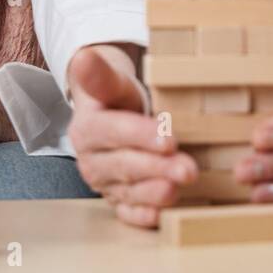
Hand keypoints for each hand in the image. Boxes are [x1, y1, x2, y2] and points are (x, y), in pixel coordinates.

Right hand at [67, 44, 197, 227]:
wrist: (114, 118)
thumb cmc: (119, 98)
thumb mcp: (113, 82)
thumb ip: (100, 74)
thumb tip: (83, 56)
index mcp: (87, 128)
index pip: (115, 132)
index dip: (141, 136)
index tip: (169, 138)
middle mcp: (91, 160)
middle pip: (125, 165)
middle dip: (157, 168)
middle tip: (188, 170)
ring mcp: (103, 184)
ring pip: (128, 191)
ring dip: (154, 193)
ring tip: (178, 190)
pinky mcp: (116, 201)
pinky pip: (127, 212)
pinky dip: (142, 216)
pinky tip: (161, 216)